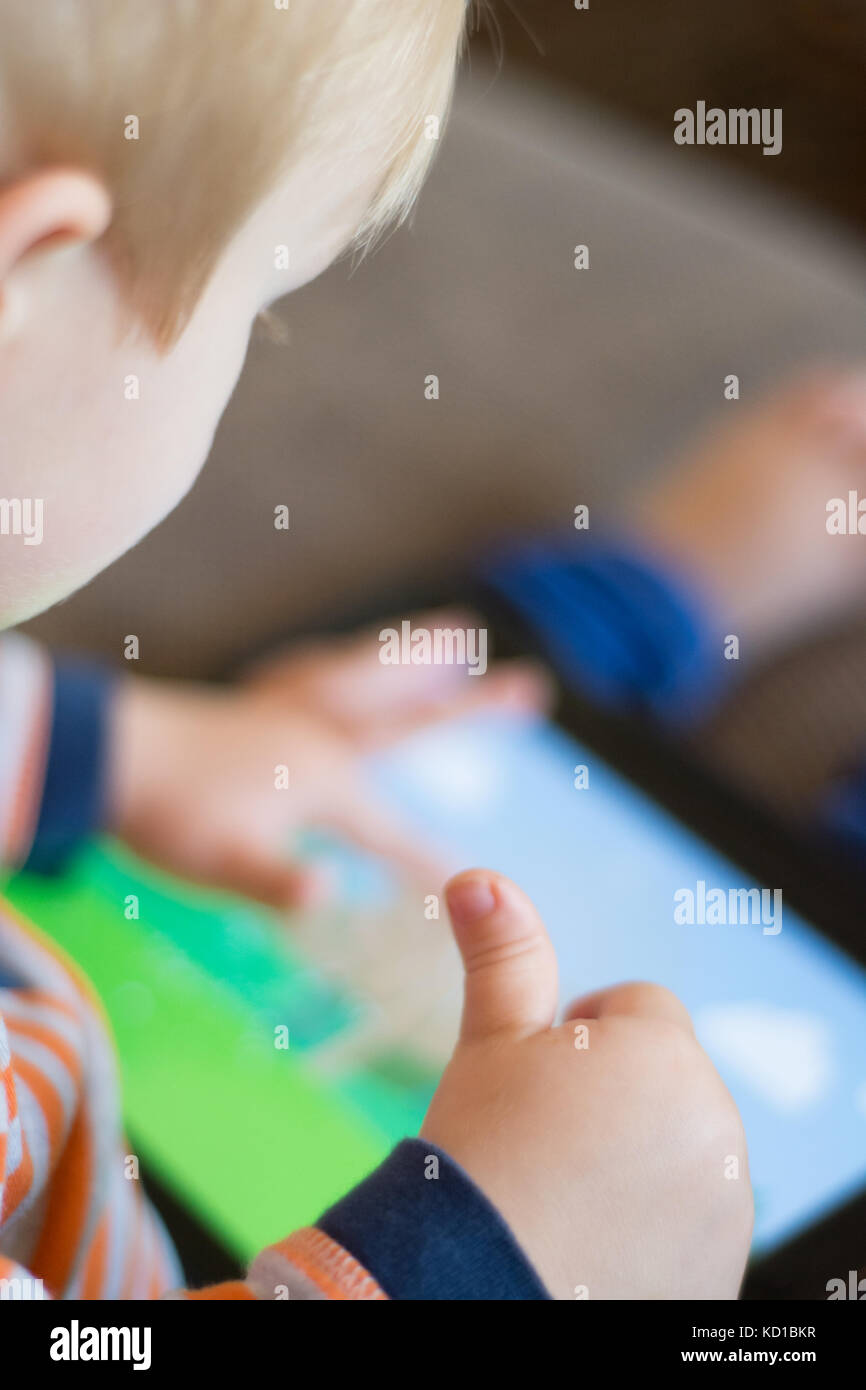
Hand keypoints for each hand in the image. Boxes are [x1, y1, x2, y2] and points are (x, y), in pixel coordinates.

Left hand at [108, 614, 548, 908]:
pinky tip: (354, 658)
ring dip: (418, 655)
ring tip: (461, 632)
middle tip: (532, 686)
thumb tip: (330, 899)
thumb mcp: (224, 863)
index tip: (475, 883)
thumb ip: (279, 882)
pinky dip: (350, 660)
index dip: (429, 862)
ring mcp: (290, 705)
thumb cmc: (171, 813)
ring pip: (369, 673)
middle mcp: (319, 729)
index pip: (390, 830)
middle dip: (473, 706)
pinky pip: (319, 667)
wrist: (108, 756)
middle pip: (409, 713)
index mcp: (322, 776)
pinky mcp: (260, 698)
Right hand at [422, 869, 753, 1299]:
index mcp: (665, 1053)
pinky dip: (656, 1219)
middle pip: (665, 1076)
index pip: (638, 1008)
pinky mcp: (723, 1266)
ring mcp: (727, 1203)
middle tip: (546, 1145)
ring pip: (681, 1142)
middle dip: (615, 1093)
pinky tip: (597, 1240)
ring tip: (568, 1196)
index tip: (537, 1086)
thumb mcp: (490, 1044)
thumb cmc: (482, 1155)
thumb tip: (479, 878)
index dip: (577, 1036)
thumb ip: (502, 954)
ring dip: (639, 1153)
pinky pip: (693, 1213)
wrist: (476, 1293)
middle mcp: (716, 1123)